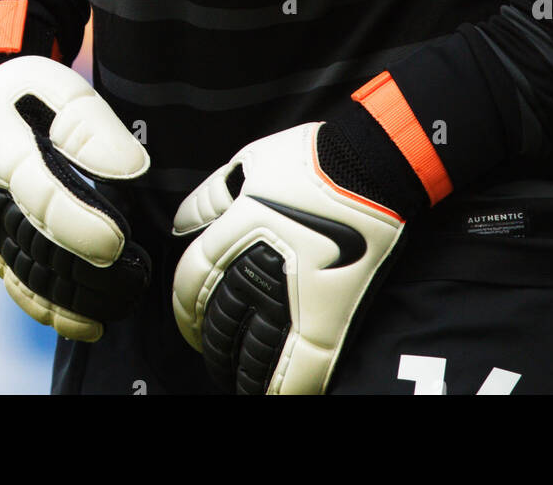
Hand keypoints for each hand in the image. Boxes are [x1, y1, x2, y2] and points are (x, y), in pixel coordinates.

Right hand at [0, 54, 149, 340]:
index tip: (118, 243)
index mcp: (3, 148)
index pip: (41, 195)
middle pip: (35, 245)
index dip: (79, 224)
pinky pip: (17, 281)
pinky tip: (86, 322)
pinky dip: (49, 307)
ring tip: (120, 305)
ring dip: (71, 297)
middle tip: (134, 282)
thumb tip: (131, 169)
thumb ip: (94, 129)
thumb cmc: (35, 93)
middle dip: (84, 271)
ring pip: (26, 273)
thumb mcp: (65, 90)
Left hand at [171, 121, 404, 393]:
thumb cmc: (310, 159)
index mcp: (232, 234)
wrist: (370, 167)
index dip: (184, 307)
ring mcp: (295, 301)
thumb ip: (211, 196)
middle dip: (209, 341)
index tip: (190, 316)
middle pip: (217, 325)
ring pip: (251, 356)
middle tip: (212, 347)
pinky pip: (300, 374)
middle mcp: (257, 272)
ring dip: (237, 370)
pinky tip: (270, 394)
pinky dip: (282, 391)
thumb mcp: (249, 162)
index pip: (191, 285)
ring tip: (236, 375)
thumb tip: (182, 224)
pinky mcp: (331, 318)